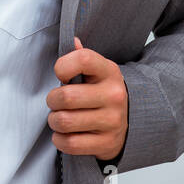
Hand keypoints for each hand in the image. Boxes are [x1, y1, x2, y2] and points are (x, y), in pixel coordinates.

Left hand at [47, 36, 127, 160]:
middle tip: (55, 102)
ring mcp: (112, 121)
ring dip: (54, 121)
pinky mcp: (107, 143)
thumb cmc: (103, 92)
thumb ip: (82, 57)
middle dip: (52, 100)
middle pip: (66, 96)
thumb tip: (72, 40)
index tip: (61, 75)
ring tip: (58, 118)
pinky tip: (64, 134)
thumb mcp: (97, 71)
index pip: (83, 59)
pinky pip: (70, 144)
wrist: (131, 121)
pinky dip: (60, 140)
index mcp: (109, 72)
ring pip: (65, 121)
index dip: (62, 66)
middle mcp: (114, 95)